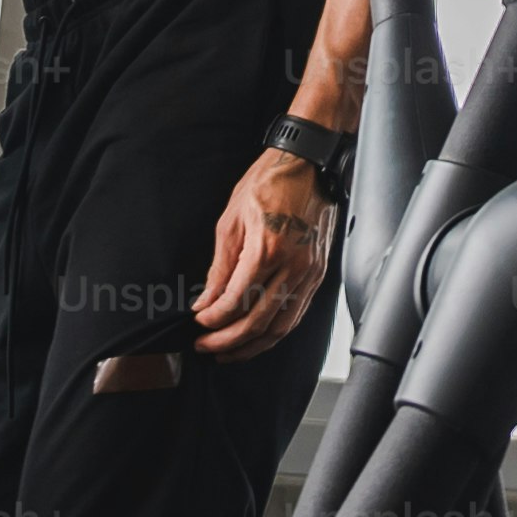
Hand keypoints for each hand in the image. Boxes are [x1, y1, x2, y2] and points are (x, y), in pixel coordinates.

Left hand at [193, 151, 335, 351]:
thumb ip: (220, 266)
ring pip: (281, 326)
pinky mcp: (318, 274)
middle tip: (205, 346)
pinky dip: (275, 332)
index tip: (198, 323)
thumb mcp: (232, 220)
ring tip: (228, 352)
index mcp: (267, 249)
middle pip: (259, 321)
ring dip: (252, 345)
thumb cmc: (269, 183)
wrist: (308, 164)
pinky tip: (258, 337)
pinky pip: (297, 314)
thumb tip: (206, 300)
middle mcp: (293, 265)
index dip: (214, 319)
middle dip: (227, 341)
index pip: (237, 301)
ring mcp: (310, 272)